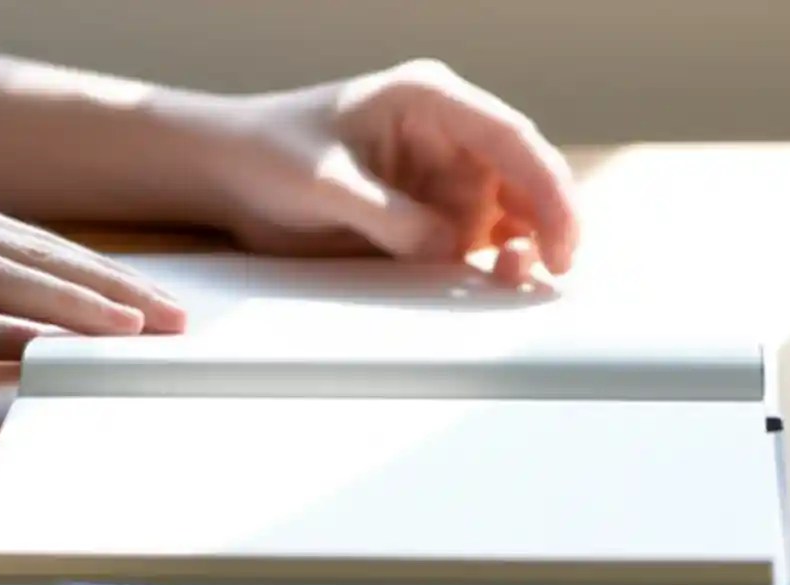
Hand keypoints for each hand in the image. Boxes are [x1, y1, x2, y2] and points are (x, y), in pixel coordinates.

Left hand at [208, 59, 580, 284]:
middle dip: (549, 219)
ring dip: (523, 245)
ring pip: (510, 213)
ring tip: (512, 276)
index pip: (510, 136)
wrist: (230, 173)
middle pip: (525, 175)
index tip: (558, 234)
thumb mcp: (325, 182)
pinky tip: (495, 279)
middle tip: (554, 268)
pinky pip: (476, 241)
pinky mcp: (429, 216)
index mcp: (430, 99)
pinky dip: (491, 262)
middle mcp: (448, 136)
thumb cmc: (270, 153)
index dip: (546, 185)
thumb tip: (451, 247)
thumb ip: (389, 216)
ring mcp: (441, 178)